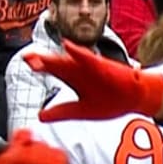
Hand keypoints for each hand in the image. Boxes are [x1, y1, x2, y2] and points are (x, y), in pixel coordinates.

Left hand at [27, 39, 162, 121]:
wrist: (135, 99)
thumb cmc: (112, 102)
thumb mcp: (83, 111)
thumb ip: (62, 112)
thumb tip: (40, 116)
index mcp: (75, 79)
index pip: (53, 70)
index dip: (40, 67)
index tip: (27, 63)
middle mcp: (80, 70)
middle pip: (58, 63)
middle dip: (43, 61)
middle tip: (28, 58)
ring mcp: (91, 68)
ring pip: (69, 61)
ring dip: (55, 58)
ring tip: (40, 57)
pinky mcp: (103, 67)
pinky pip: (89, 59)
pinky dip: (78, 53)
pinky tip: (68, 47)